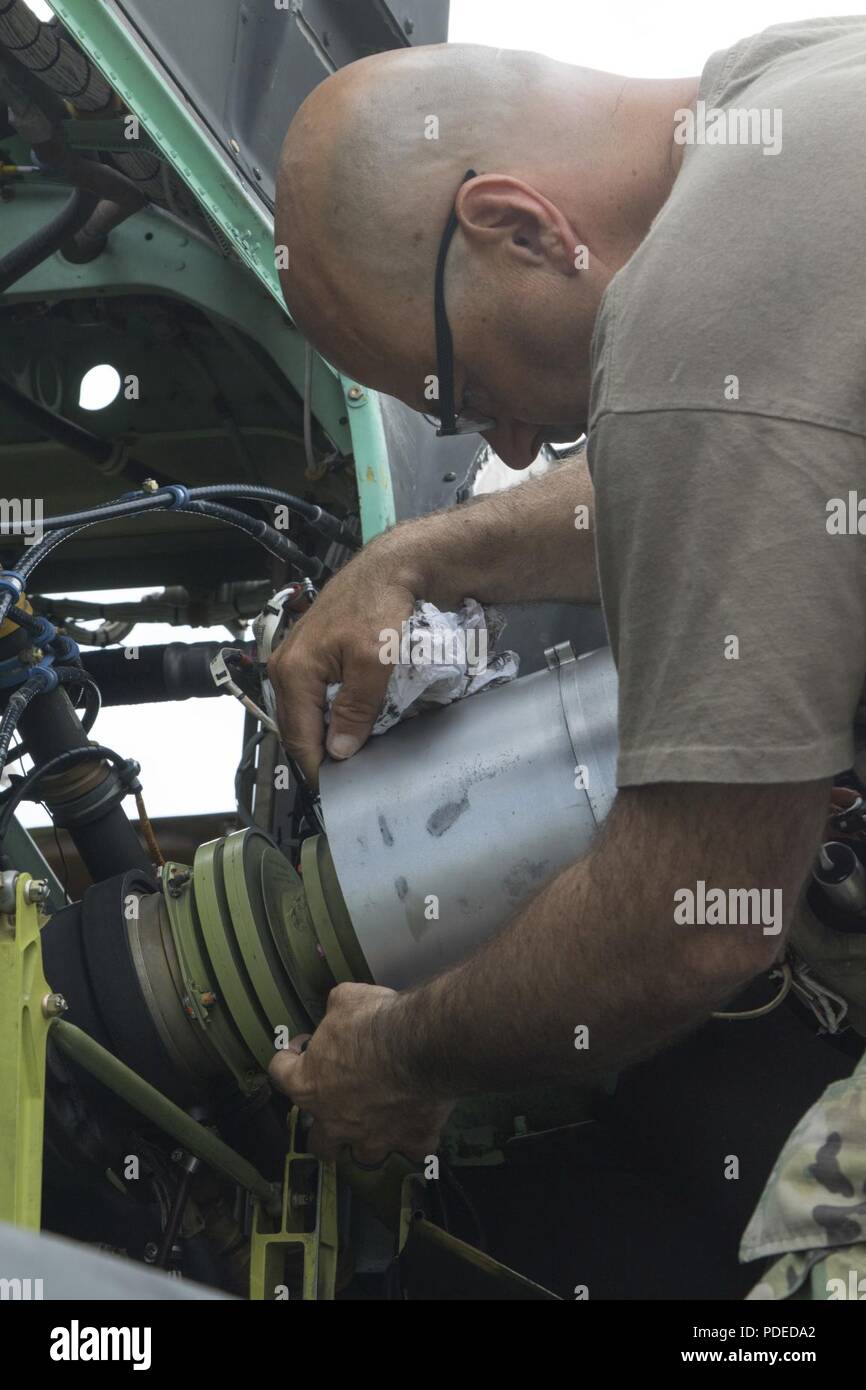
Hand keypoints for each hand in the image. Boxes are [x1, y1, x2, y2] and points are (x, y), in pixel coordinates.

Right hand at [267, 542, 416, 786]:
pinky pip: (312, 696)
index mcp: (293, 672)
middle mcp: (284, 666)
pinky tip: (346, 723)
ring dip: (323, 734)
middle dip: (319, 753)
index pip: (299, 738)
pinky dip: (326, 714)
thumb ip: (357, 711)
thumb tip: (340, 752)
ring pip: (304, 712)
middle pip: (297, 727)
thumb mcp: (375, 664)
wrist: (389, 569)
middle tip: (348, 777)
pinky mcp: (309, 653)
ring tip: (349, 754)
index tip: (338, 792)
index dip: (318, 768)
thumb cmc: (380, 609)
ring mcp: (294, 658)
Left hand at [268, 982, 453, 1162]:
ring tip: (376, 1124)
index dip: (288, 1056)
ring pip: (363, 1155)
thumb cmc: (376, 1024)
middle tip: (333, 1106)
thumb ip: (335, 1011)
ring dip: (368, 1140)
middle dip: (323, 1128)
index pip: (280, 1073)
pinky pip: (414, 1150)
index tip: (302, 1046)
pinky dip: (416, 1141)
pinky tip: (419, 1128)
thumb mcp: (345, 999)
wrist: (422, 1044)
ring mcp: (374, 1136)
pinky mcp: (412, 1139)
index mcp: (309, 1085)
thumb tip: (339, 1008)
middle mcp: (336, 1121)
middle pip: (318, 1141)